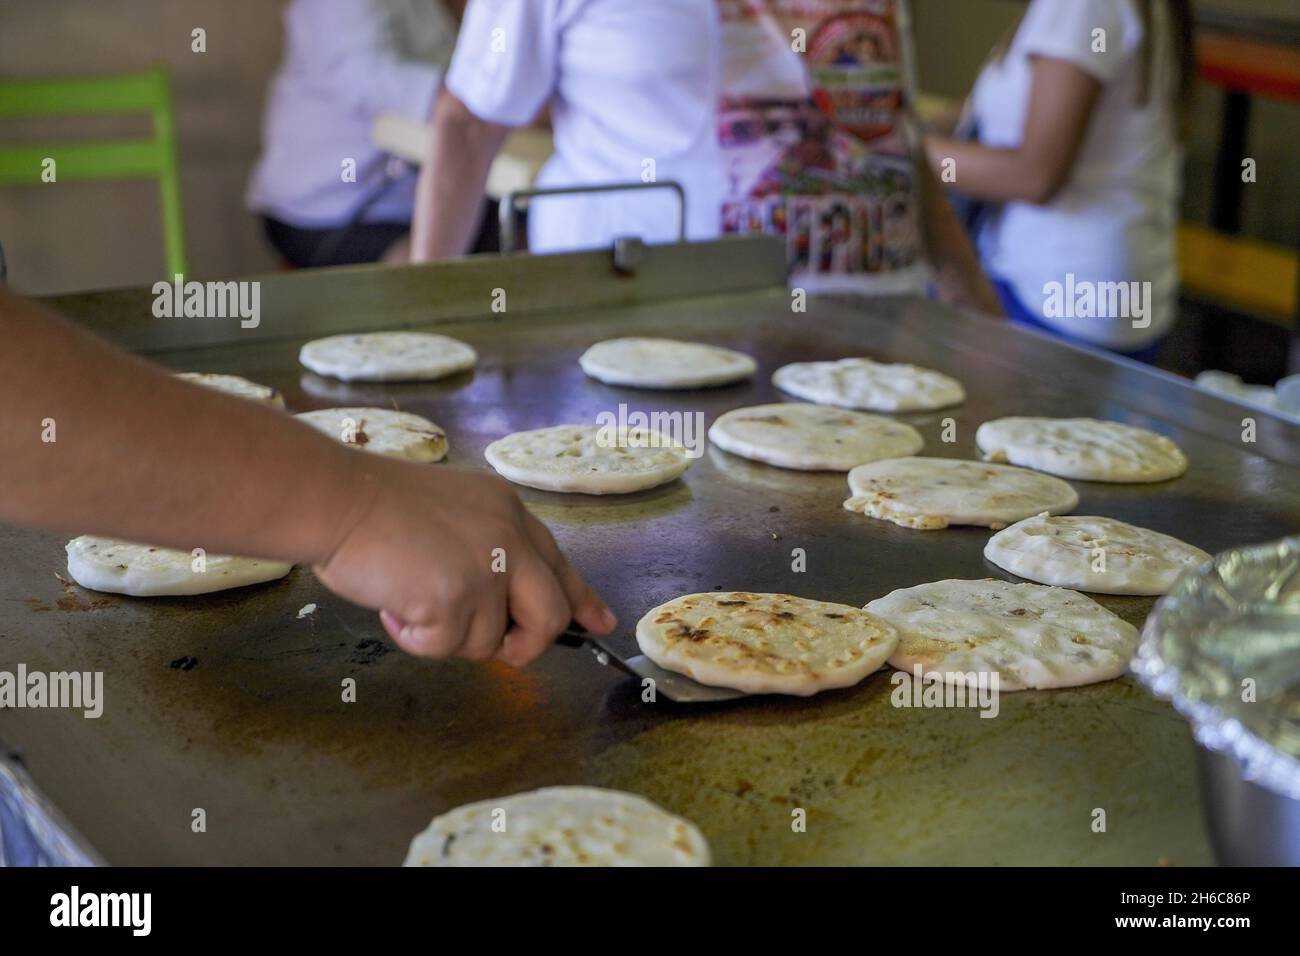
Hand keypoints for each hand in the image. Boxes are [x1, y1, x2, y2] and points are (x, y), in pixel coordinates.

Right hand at [312, 459, 614, 664]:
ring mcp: (486, 569)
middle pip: (550, 615)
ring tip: (408, 597)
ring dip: (445, 635)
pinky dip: (414, 638)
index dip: (581, 600)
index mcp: (509, 513)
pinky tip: (393, 603)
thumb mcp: (453, 512)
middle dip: (525, 644)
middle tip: (495, 648)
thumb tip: (503, 610)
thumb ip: (486, 550)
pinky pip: (443, 647)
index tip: (600, 623)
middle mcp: (508, 538)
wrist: (336, 498)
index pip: (560, 563)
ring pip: (488, 641)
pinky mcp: (455, 599)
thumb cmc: (374, 505)